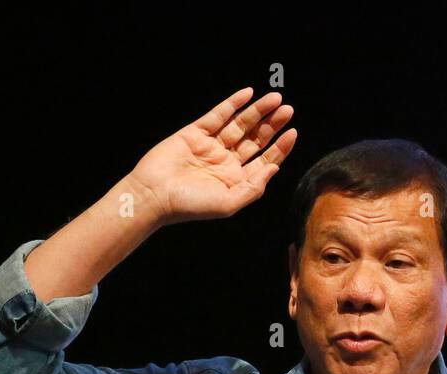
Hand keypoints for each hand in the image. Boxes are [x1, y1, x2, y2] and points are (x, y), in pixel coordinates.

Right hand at [126, 86, 296, 226]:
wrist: (154, 195)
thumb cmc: (189, 205)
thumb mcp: (228, 204)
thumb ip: (253, 188)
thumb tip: (274, 168)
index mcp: (234, 180)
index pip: (263, 160)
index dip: (279, 148)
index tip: (292, 133)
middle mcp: (225, 162)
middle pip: (255, 139)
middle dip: (272, 125)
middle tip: (288, 110)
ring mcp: (210, 146)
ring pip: (239, 124)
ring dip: (257, 111)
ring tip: (275, 99)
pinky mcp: (195, 132)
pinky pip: (217, 115)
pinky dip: (232, 104)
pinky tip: (248, 94)